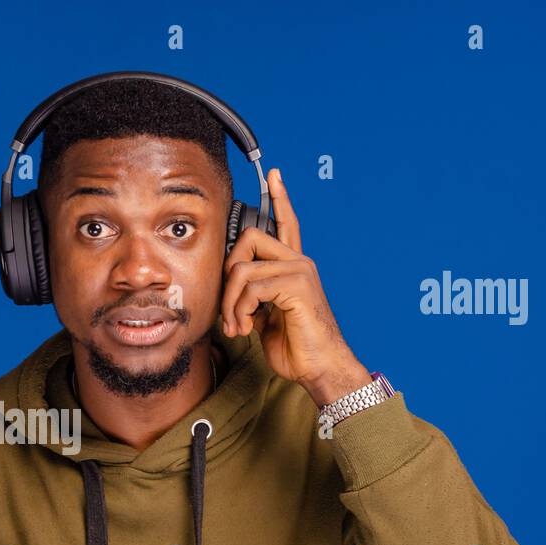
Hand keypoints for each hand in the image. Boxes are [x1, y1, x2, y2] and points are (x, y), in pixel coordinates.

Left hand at [220, 167, 371, 405]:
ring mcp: (299, 272)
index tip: (274, 174)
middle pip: (248, 237)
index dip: (279, 199)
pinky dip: (240, 311)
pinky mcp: (297, 285)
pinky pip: (251, 287)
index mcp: (292, 268)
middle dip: (227, 273)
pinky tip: (246, 329)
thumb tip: (231, 290)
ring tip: (236, 327)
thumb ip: (253, 296)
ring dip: (230, 303)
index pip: (286, 224)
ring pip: (242, 268)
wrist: (319, 368)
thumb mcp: (266, 318)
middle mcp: (298, 263)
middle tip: (229, 308)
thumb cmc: (296, 347)